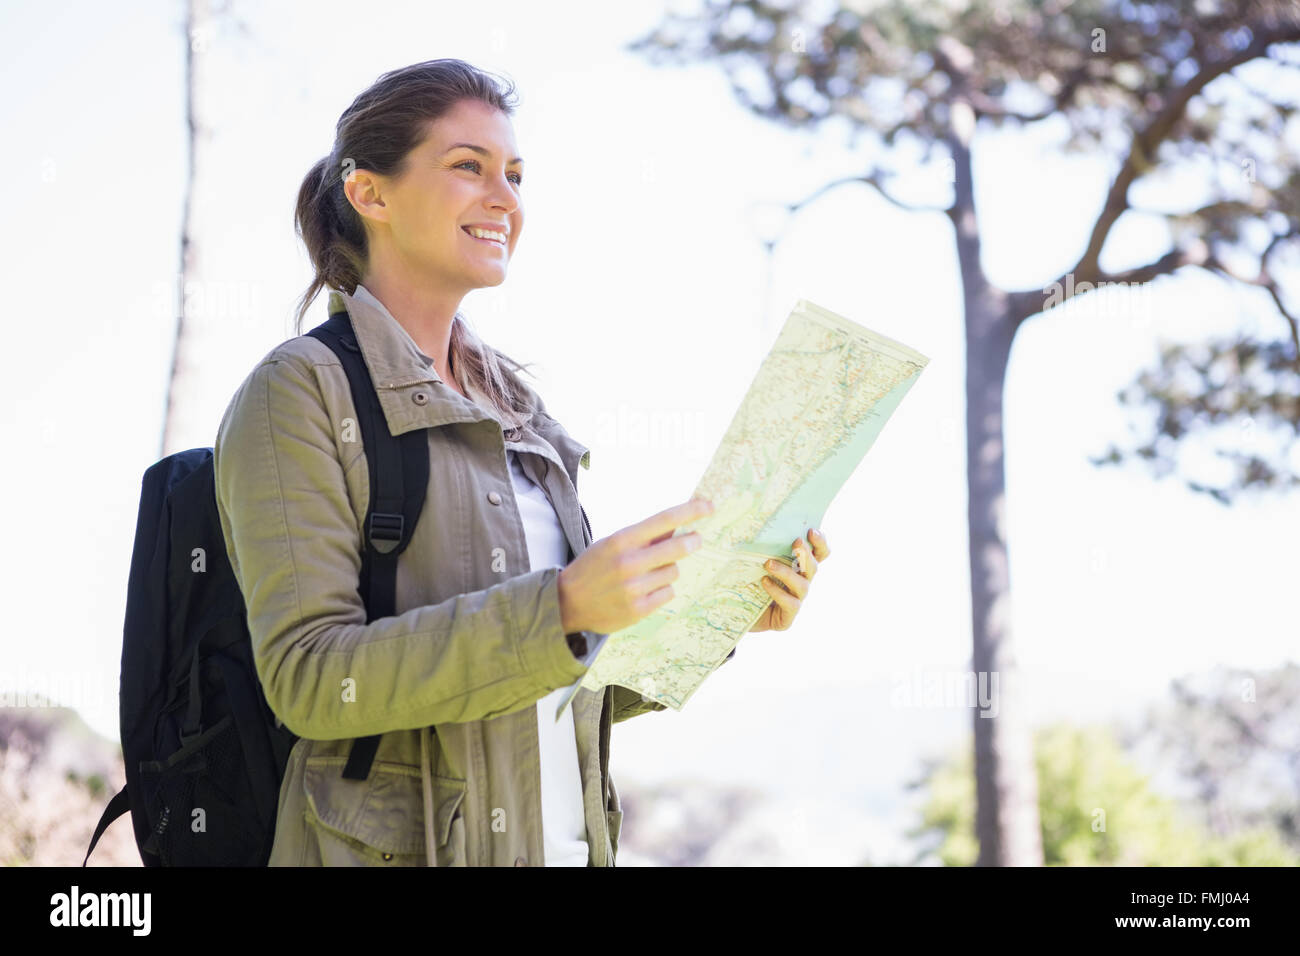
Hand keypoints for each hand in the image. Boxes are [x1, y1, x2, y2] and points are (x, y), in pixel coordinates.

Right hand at [557, 497, 713, 634]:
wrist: (567, 603)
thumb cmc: (593, 568)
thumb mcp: (612, 543)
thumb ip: (643, 536)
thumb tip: (675, 524)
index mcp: (621, 540)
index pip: (664, 520)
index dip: (690, 512)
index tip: (709, 506)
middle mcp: (629, 563)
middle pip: (677, 548)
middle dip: (692, 542)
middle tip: (697, 539)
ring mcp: (634, 588)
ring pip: (673, 572)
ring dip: (668, 569)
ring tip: (649, 573)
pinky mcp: (639, 610)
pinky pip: (668, 593)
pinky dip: (662, 589)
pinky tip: (645, 590)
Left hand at [749, 528, 828, 632]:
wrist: (730, 614)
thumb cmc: (743, 582)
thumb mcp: (750, 561)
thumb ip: (759, 546)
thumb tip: (754, 523)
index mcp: (797, 569)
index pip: (819, 555)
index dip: (820, 543)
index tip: (811, 531)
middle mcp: (800, 584)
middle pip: (813, 568)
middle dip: (806, 554)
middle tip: (796, 542)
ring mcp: (795, 602)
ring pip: (802, 585)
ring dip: (787, 572)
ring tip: (768, 563)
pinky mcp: (787, 618)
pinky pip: (790, 604)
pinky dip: (778, 592)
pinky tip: (764, 582)